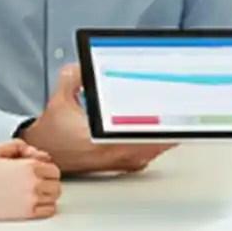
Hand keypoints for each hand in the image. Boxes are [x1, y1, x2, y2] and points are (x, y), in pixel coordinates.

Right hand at [0, 140, 60, 220]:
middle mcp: (33, 182)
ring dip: (48, 194)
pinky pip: (49, 211)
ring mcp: (31, 199)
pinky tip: (32, 203)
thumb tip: (36, 153)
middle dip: (48, 182)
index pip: (54, 169)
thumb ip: (18, 145)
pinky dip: (45, 207)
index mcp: (28, 166)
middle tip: (35, 183)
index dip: (46, 170)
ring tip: (32, 193)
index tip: (36, 173)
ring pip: (55, 197)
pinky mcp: (25, 214)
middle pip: (57, 183)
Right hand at [23, 64, 175, 173]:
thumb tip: (84, 65)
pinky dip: (158, 145)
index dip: (156, 127)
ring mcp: (118, 162)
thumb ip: (73, 79)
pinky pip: (147, 156)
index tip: (171, 117)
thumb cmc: (53, 134)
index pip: (136, 134)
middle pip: (151, 144)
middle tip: (185, 115)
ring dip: (166, 137)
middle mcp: (112, 154)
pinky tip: (167, 135)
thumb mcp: (59, 100)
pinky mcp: (120, 165)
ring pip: (152, 151)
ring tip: (182, 122)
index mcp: (99, 141)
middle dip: (169, 129)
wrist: (45, 155)